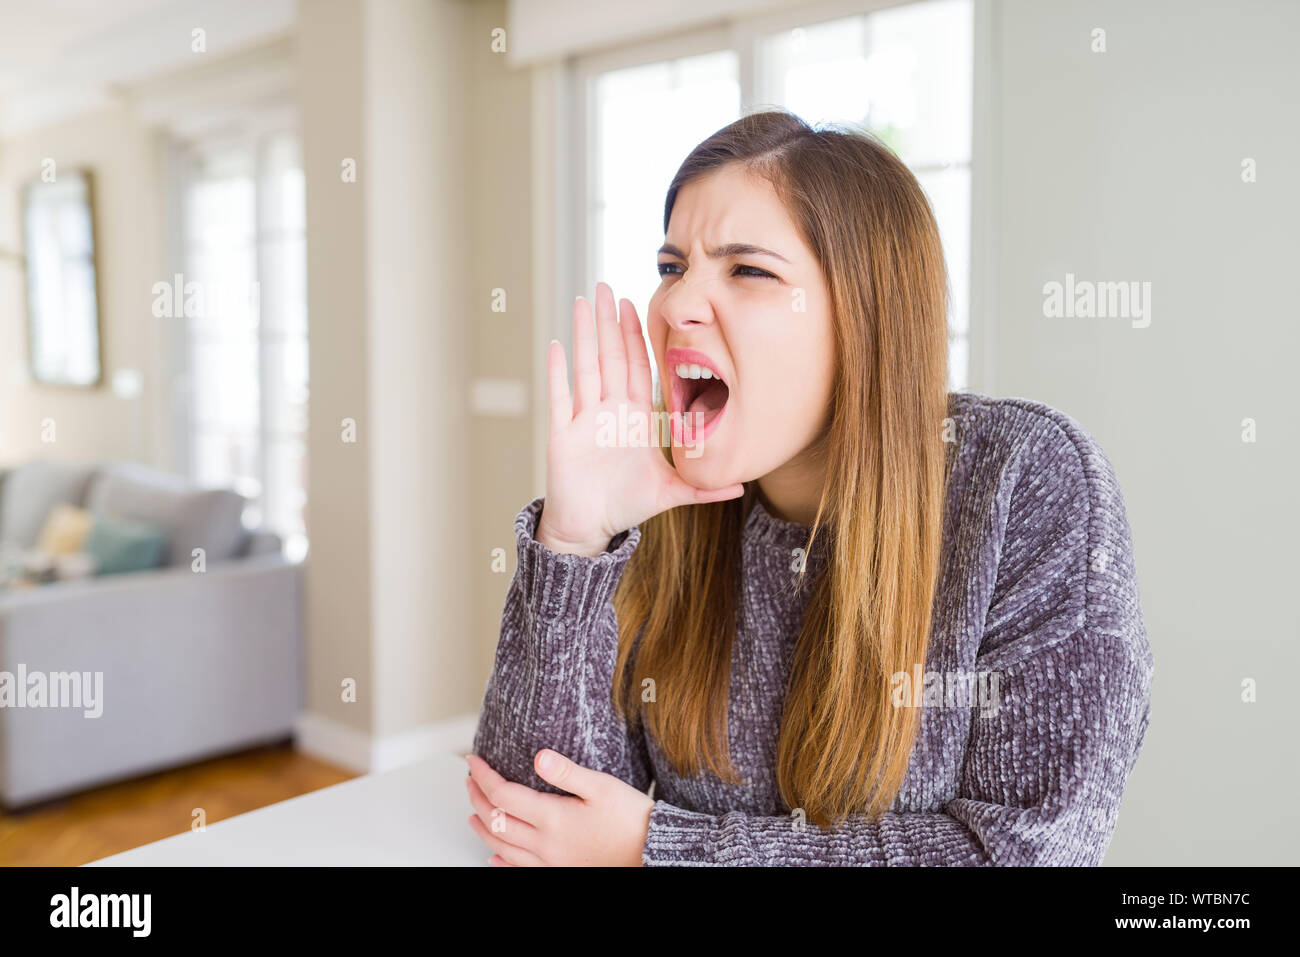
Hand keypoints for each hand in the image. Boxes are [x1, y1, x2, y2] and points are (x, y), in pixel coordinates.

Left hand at [465, 749, 654, 866]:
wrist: (652, 851)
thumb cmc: (631, 818)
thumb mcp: (602, 786)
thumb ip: (567, 772)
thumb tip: (538, 757)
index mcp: (553, 818)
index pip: (503, 795)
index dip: (483, 776)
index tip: (473, 760)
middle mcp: (545, 844)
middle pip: (497, 821)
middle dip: (477, 798)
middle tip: (470, 781)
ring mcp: (550, 862)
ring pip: (502, 847)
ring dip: (483, 828)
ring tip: (473, 813)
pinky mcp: (559, 871)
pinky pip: (519, 870)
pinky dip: (500, 861)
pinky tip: (494, 857)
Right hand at [536, 282, 744, 555]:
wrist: (590, 526)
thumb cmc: (627, 505)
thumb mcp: (671, 492)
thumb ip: (704, 488)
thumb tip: (742, 488)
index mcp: (635, 418)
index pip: (638, 368)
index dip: (637, 337)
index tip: (635, 305)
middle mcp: (610, 412)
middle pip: (611, 357)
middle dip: (609, 322)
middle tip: (606, 287)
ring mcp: (585, 420)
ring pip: (586, 368)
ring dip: (584, 335)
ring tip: (582, 302)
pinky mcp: (563, 435)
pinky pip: (559, 399)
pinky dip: (557, 374)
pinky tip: (556, 346)